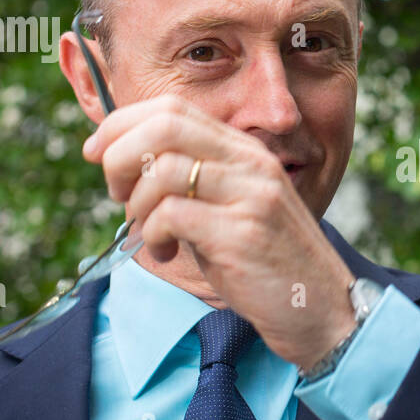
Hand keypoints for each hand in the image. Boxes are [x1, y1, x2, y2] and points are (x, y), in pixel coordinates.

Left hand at [82, 94, 356, 368]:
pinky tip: (165, 253)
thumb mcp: (231, 210)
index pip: (173, 108)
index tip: (97, 151)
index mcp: (246, 152)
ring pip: (162, 168)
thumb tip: (126, 168)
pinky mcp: (241, 233)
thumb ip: (193, 184)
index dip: (122, 123)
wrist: (322, 311)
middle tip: (116, 192)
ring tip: (147, 232)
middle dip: (119, 154)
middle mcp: (251, 163)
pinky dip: (153, 233)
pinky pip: (171, 213)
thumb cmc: (267, 267)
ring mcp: (250, 196)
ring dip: (136, 204)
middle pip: (164, 125)